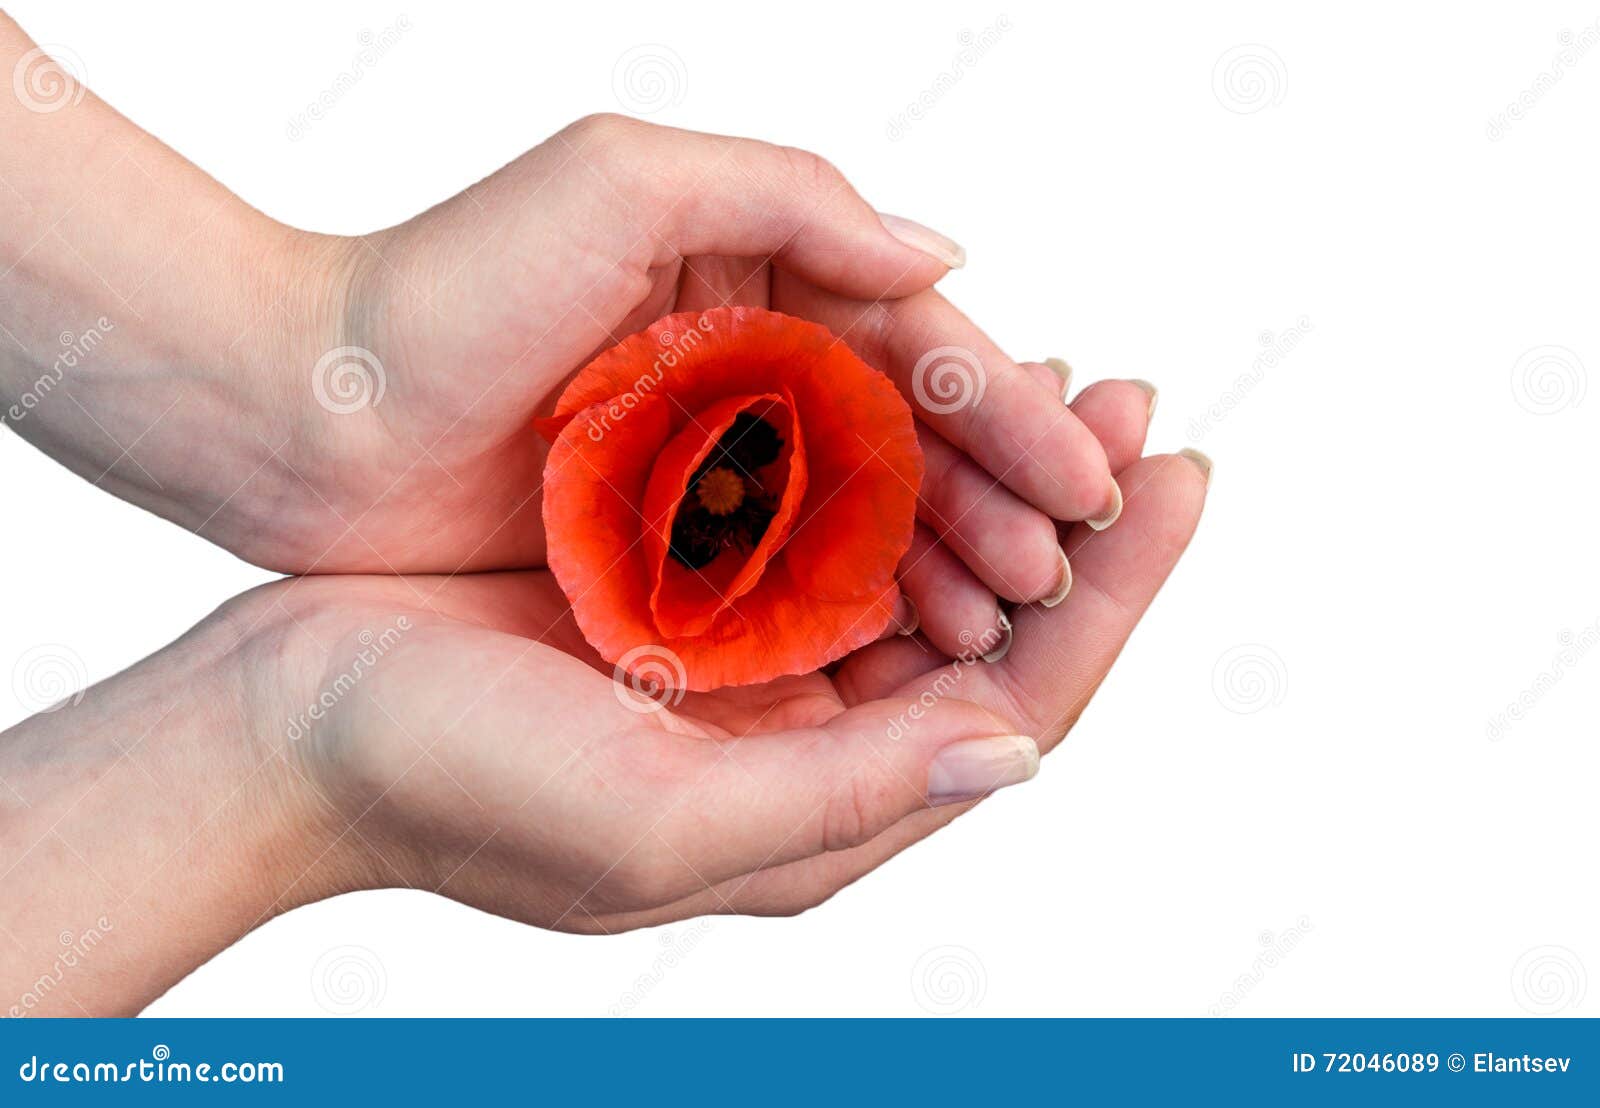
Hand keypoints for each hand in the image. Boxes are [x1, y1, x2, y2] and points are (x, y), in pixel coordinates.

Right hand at [1, 392, 1203, 1014]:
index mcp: (819, 811)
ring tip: (1055, 379)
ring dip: (989, 478)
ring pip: (916, 568)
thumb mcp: (661, 823)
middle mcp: (804, 745)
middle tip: (1136, 405)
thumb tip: (1017, 748)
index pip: (1019, 703)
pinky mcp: (688, 604)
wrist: (286, 730)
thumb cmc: (451, 788)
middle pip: (988, 629)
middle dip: (1076, 522)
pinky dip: (885, 465)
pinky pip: (824, 528)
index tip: (1177, 480)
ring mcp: (748, 672)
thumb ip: (850, 793)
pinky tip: (915, 397)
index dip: (1114, 596)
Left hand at [3, 17, 1127, 638]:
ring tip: (1015, 607)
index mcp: (755, 275)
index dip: (1015, 412)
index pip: (923, 345)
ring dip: (951, 556)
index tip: (1094, 477)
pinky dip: (864, 597)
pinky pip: (794, 571)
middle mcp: (749, 368)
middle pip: (916, 436)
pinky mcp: (667, 542)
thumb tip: (951, 257)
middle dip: (1006, 493)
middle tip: (1071, 560)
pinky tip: (922, 634)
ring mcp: (711, 462)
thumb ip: (793, 198)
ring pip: (869, 513)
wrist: (298, 412)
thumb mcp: (619, 184)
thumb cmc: (443, 286)